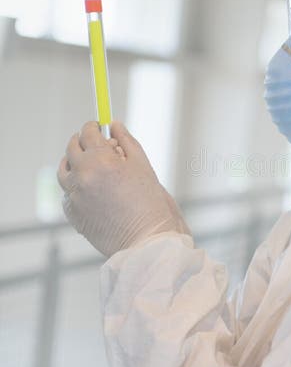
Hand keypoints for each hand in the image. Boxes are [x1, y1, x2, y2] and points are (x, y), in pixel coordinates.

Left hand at [57, 121, 190, 256]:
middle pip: (71, 148)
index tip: (99, 126)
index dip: (93, 126)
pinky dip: (75, 186)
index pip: (88, 132)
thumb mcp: (143, 166)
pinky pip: (67, 192)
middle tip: (93, 142)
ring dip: (73, 162)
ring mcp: (74, 196)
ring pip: (64, 170)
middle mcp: (82, 176)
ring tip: (88, 164)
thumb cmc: (151, 203)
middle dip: (82, 141)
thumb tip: (114, 126)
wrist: (147, 241)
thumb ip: (126, 142)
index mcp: (100, 160)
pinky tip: (90, 189)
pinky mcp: (72, 214)